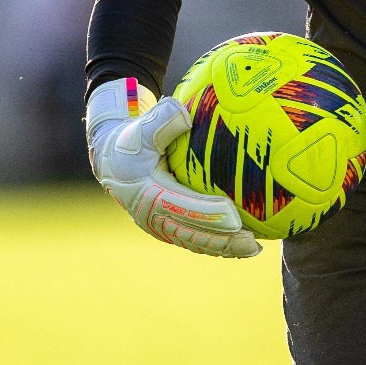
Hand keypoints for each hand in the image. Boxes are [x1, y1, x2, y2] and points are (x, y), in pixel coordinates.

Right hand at [87, 77, 260, 257]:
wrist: (111, 160)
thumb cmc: (131, 139)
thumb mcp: (141, 126)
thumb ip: (161, 120)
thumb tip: (186, 115)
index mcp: (147, 193)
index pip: (182, 207)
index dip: (209, 214)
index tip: (235, 217)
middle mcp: (151, 216)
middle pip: (192, 233)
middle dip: (223, 240)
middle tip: (252, 243)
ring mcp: (157, 226)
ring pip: (195, 241)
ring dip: (224, 248)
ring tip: (253, 249)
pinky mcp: (165, 228)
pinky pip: (193, 239)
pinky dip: (216, 244)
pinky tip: (241, 245)